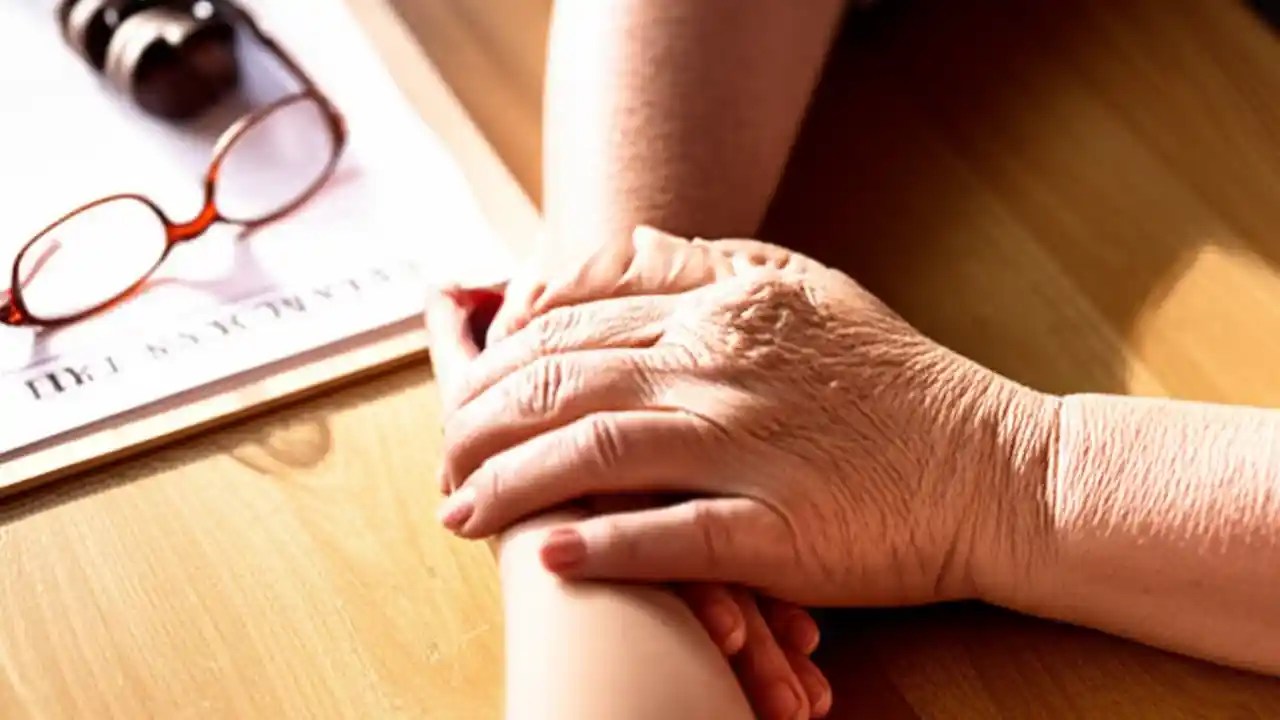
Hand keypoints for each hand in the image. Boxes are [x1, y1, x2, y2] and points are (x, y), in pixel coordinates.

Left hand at [437, 227, 1057, 607]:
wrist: (996, 470)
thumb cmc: (898, 383)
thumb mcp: (808, 288)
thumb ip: (707, 261)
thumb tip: (618, 241)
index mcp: (724, 306)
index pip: (574, 316)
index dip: (499, 350)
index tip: (464, 384)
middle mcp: (724, 367)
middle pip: (561, 379)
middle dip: (478, 421)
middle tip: (442, 459)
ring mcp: (749, 447)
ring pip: (591, 451)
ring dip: (509, 486)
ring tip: (460, 513)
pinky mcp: (777, 528)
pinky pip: (669, 534)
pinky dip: (601, 546)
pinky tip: (547, 555)